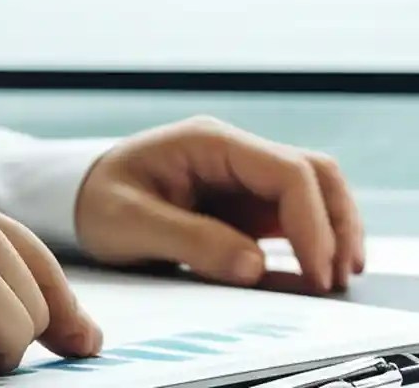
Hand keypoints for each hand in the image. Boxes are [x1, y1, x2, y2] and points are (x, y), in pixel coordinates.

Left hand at [75, 117, 364, 293]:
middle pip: (316, 174)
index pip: (288, 172)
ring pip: (316, 191)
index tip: (317, 271)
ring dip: (335, 230)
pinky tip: (319, 272)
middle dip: (338, 224)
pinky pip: (295, 216)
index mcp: (213, 143)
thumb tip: (254, 266)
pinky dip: (315, 241)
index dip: (312, 222)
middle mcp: (240, 153)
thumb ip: (192, 242)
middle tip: (340, 276)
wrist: (78, 193)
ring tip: (339, 276)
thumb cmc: (98, 198)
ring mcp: (247, 177)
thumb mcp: (129, 222)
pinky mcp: (247, 203)